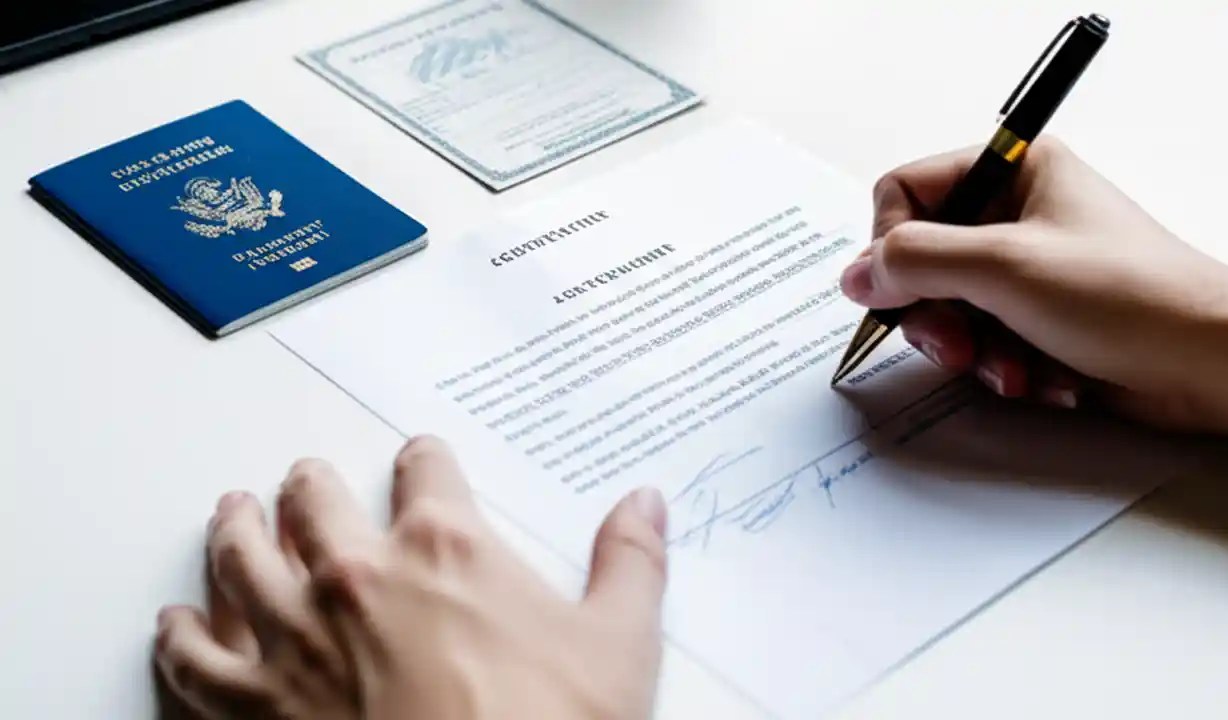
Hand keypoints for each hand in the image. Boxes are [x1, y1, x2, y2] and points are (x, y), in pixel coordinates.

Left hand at [155, 436, 669, 719]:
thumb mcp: (617, 647)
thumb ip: (630, 563)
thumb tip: (645, 505)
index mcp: (444, 548)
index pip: (425, 470)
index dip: (425, 461)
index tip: (422, 461)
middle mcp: (355, 576)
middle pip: (314, 500)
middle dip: (312, 485)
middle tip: (308, 480)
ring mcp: (293, 638)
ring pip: (240, 558)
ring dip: (235, 531)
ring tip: (233, 515)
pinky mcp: (250, 707)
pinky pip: (194, 658)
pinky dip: (182, 635)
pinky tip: (178, 623)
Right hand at [841, 138, 1227, 446]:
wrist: (1207, 363)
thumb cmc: (1129, 295)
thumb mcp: (1004, 267)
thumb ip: (915, 262)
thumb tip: (854, 275)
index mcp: (1014, 173)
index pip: (906, 193)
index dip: (891, 245)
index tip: (898, 289)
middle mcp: (1015, 217)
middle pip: (921, 262)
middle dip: (937, 314)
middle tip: (957, 343)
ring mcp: (1025, 272)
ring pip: (947, 312)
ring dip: (972, 351)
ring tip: (1011, 367)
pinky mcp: (1036, 321)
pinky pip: (982, 344)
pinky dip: (1001, 368)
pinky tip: (1040, 378)